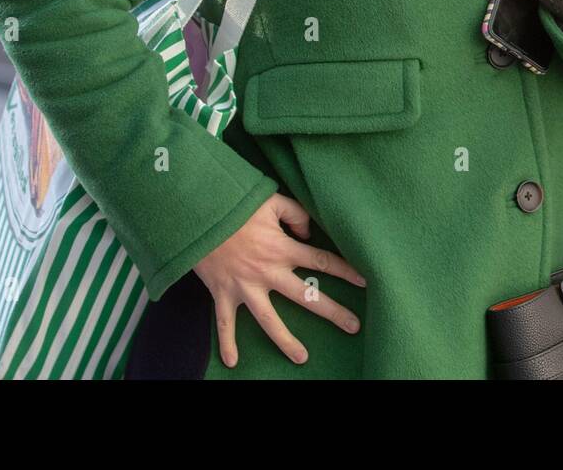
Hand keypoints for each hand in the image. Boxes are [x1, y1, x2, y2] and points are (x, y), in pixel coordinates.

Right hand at [193, 193, 365, 367]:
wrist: (197, 213)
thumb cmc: (235, 204)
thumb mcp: (271, 201)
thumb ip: (296, 214)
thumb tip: (309, 233)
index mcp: (282, 248)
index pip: (321, 261)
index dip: (345, 270)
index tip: (365, 282)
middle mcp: (267, 272)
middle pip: (306, 296)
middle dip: (332, 312)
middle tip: (353, 327)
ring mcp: (244, 286)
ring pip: (269, 320)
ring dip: (286, 341)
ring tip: (303, 358)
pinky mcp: (222, 293)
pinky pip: (224, 323)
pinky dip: (227, 343)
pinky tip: (232, 362)